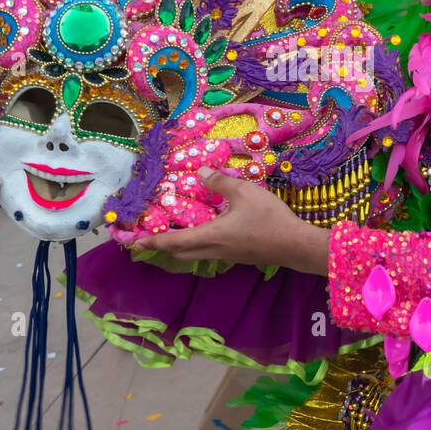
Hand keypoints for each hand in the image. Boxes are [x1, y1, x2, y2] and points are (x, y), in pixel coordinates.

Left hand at [132, 168, 330, 275]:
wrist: (296, 245)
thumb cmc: (269, 218)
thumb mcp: (244, 192)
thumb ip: (220, 183)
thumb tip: (200, 173)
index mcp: (210, 236)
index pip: (173, 241)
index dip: (152, 241)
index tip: (134, 242)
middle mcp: (214, 250)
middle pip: (180, 253)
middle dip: (163, 246)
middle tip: (151, 236)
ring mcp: (226, 256)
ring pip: (194, 254)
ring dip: (181, 246)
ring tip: (174, 232)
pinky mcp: (237, 257)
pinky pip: (209, 253)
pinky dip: (198, 244)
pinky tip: (205, 232)